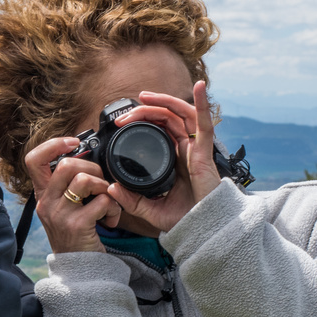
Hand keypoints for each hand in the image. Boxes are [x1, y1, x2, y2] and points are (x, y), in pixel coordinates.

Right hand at [25, 136, 121, 253]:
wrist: (77, 269)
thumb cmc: (75, 234)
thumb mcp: (63, 208)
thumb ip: (67, 185)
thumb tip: (86, 157)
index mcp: (42, 195)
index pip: (33, 160)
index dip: (53, 144)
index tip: (73, 143)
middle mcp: (46, 203)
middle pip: (66, 164)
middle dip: (92, 168)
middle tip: (100, 184)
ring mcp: (60, 214)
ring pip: (84, 180)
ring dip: (104, 187)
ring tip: (108, 202)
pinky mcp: (77, 225)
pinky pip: (102, 200)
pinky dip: (113, 207)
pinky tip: (111, 219)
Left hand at [104, 80, 220, 234]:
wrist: (203, 228)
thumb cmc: (184, 218)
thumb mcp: (149, 209)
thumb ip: (131, 200)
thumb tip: (111, 188)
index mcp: (173, 158)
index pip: (158, 129)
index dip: (142, 121)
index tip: (121, 124)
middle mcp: (184, 149)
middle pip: (166, 118)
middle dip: (146, 110)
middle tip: (125, 113)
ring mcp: (195, 148)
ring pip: (181, 114)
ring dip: (164, 101)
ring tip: (145, 96)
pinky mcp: (204, 152)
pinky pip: (205, 123)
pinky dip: (203, 103)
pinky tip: (199, 87)